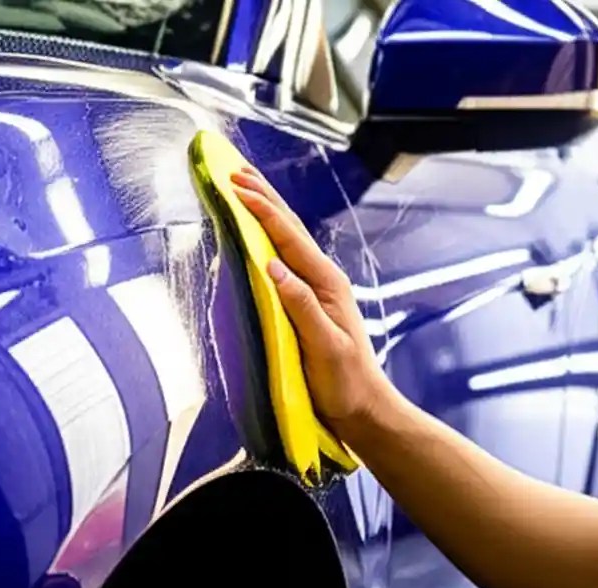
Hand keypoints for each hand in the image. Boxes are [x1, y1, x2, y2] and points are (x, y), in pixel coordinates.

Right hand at [229, 167, 393, 428]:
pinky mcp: (309, 301)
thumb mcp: (323, 345)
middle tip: (235, 170)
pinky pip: (285, 258)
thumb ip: (300, 304)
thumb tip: (271, 266)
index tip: (234, 185)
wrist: (364, 408)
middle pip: (289, 228)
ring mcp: (317, 289)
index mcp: (325, 283)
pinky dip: (268, 237)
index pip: (287, 237)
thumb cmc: (344, 383)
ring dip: (266, 210)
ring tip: (246, 187)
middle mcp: (323, 279)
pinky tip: (259, 234)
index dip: (261, 209)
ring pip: (288, 239)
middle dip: (263, 196)